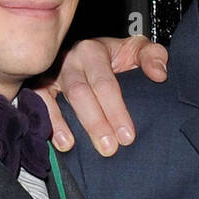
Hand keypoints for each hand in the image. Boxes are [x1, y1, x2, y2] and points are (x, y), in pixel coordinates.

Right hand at [33, 36, 167, 155]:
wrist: (96, 56)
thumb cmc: (116, 57)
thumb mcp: (138, 50)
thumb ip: (154, 57)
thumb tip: (159, 74)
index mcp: (94, 50)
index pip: (105, 82)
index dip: (116, 110)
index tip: (127, 135)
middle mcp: (71, 60)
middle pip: (80, 92)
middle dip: (95, 122)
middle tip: (109, 148)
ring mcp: (53, 74)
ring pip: (55, 99)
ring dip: (63, 124)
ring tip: (72, 146)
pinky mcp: (40, 87)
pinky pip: (38, 103)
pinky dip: (47, 122)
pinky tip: (59, 141)